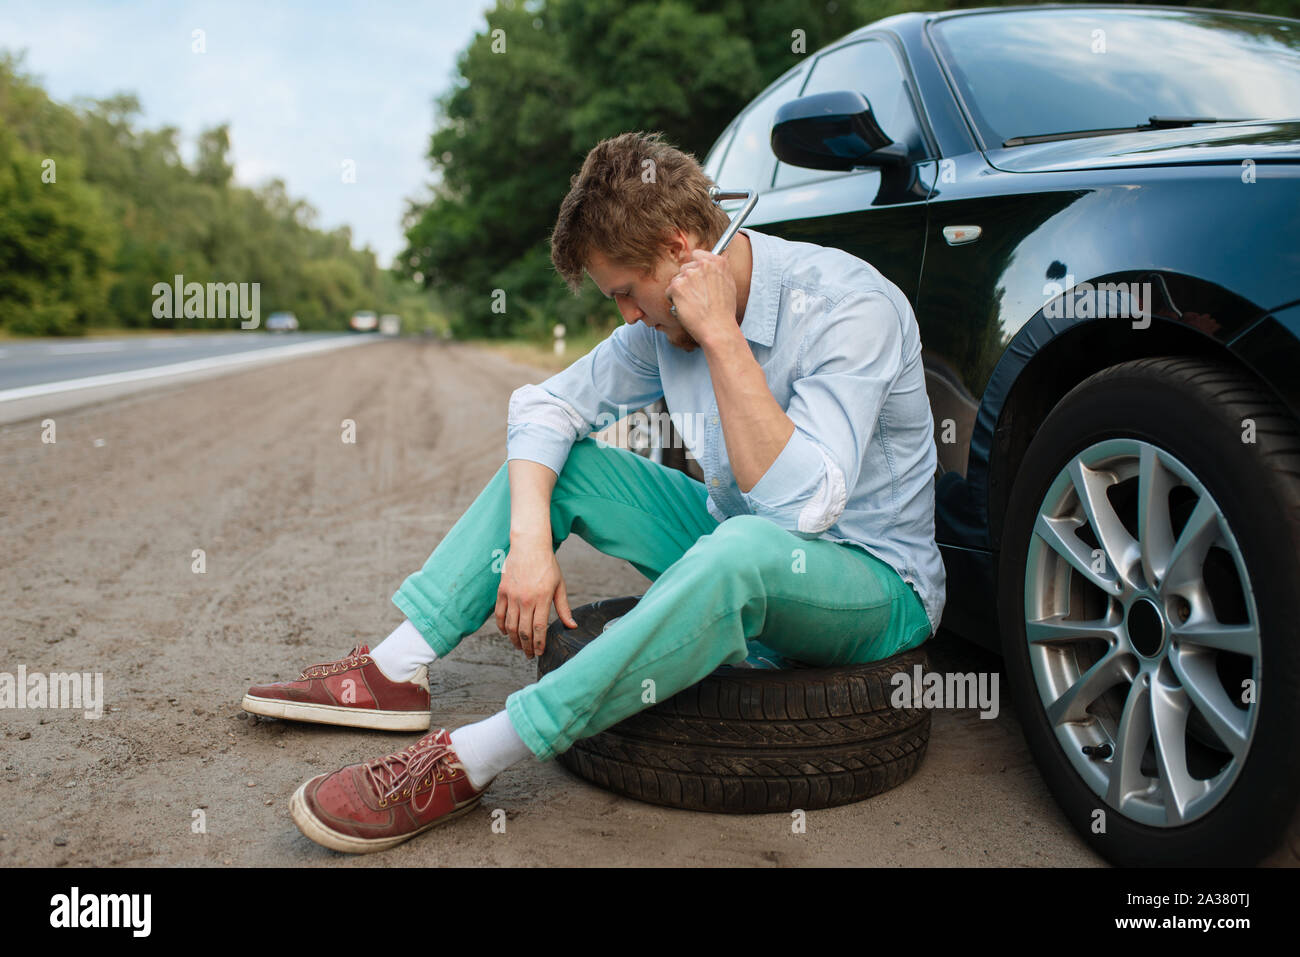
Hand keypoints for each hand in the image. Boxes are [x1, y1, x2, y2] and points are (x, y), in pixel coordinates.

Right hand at [495, 537, 577, 658]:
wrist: (529, 546)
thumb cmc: (547, 565)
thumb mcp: (559, 585)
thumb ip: (563, 608)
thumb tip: (571, 626)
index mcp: (541, 598)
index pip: (539, 628)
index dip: (539, 644)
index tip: (540, 653)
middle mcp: (525, 599)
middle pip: (524, 631)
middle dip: (527, 646)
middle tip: (529, 655)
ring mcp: (512, 596)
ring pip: (510, 625)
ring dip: (514, 640)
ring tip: (519, 647)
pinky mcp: (502, 591)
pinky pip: (499, 614)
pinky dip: (502, 626)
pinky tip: (507, 633)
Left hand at [665, 249, 736, 343]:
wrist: (718, 328)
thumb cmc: (724, 311)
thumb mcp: (729, 284)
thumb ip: (720, 270)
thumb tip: (720, 256)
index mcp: (718, 262)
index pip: (697, 254)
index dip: (695, 267)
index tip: (697, 276)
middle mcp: (703, 264)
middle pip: (685, 268)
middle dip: (687, 281)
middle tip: (697, 297)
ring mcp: (689, 274)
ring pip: (677, 279)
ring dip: (680, 291)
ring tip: (693, 305)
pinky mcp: (677, 286)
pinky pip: (669, 291)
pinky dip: (674, 300)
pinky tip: (686, 309)